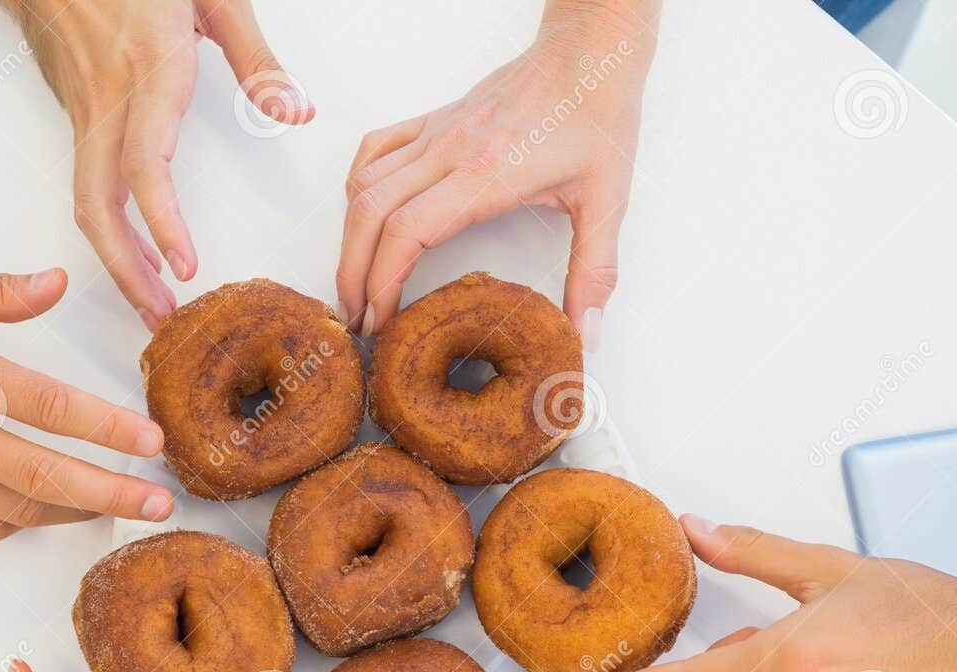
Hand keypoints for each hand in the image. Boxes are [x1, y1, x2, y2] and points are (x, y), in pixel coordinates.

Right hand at [3, 0, 313, 326]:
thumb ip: (257, 58)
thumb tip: (295, 110)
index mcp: (150, 72)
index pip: (146, 165)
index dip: (162, 222)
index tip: (185, 266)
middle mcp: (111, 103)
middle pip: (100, 204)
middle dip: (127, 270)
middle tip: (159, 316)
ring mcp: (87, 114)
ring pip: (87, 202)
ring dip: (116, 261)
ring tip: (150, 303)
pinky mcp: (77, 117)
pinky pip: (87, 186)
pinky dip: (109, 230)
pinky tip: (135, 253)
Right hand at [336, 0, 658, 339]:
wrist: (590, 54)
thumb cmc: (597, 117)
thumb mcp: (607, 202)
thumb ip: (595, 273)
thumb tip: (584, 333)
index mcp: (485, 176)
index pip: (407, 231)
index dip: (381, 282)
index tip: (380, 320)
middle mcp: (449, 152)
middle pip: (370, 214)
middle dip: (352, 273)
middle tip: (354, 317)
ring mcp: (437, 134)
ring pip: (363, 184)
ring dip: (349, 237)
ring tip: (355, 281)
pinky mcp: (436, 121)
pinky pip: (376, 149)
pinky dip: (357, 185)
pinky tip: (363, 214)